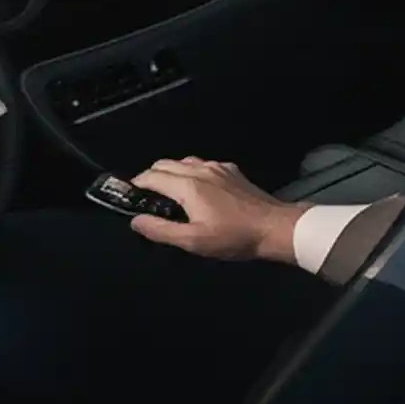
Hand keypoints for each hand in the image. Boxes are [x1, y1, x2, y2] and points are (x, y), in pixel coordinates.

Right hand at [129, 157, 309, 264]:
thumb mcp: (194, 241)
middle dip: (151, 177)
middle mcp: (200, 169)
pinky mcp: (231, 171)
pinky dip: (190, 172)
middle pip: (164, 163)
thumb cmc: (233, 237)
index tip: (129, 197)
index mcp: (187, 186)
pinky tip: (197, 189)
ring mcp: (217, 167)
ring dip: (171, 173)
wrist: (275, 228)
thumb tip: (135, 221)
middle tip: (147, 198)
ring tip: (169, 193)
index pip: (151, 176)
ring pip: (183, 161)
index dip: (136, 185)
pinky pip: (202, 164)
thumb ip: (161, 230)